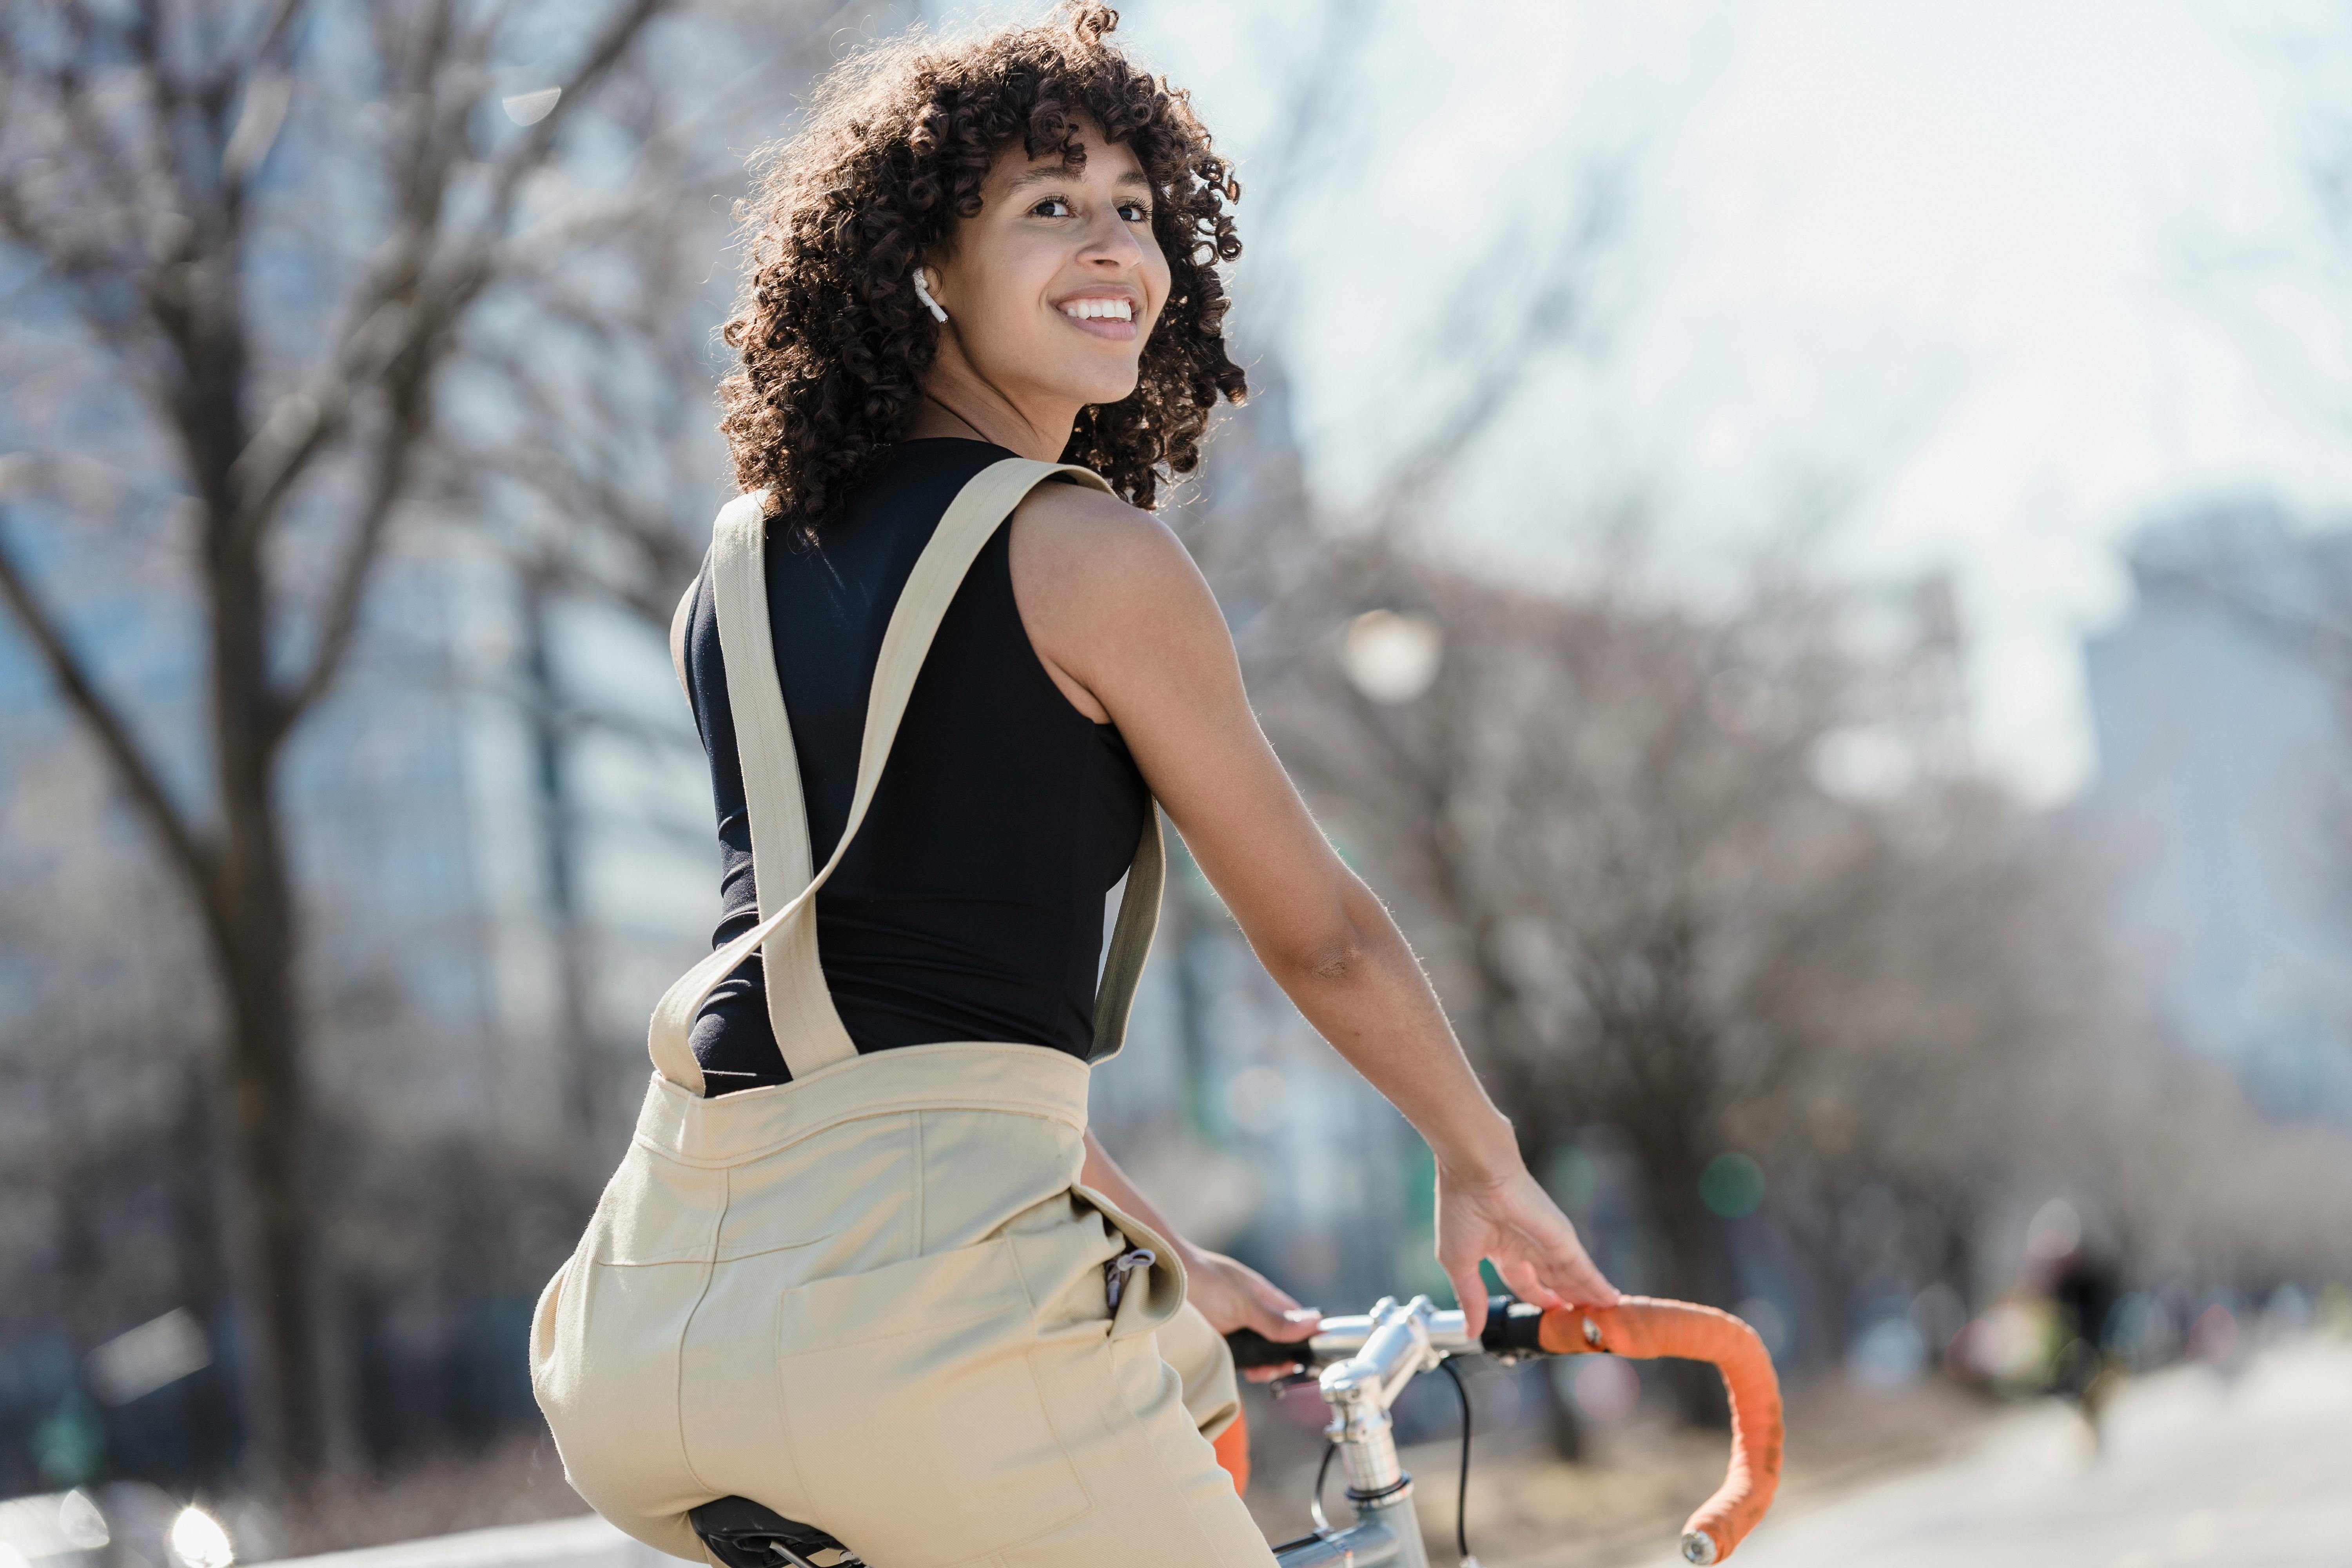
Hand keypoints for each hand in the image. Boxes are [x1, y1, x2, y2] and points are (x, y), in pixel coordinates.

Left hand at [1180, 1245, 1319, 1381]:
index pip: (1295, 1320)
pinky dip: (1244, 1365)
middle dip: (1281, 1359)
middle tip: (1273, 1372)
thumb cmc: (1206, 1281)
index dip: (1303, 1339)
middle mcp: (1253, 1312)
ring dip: (1263, 1365)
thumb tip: (1314, 1324)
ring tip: (1258, 1374)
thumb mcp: (1243, 1304)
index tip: (1303, 1359)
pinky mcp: (1219, 1339)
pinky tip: (1243, 1372)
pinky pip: (1239, 1356)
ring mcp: (1236, 1326)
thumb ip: (1274, 1319)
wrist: (1165, 1280)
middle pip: (1278, 1341)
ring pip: (1259, 1351)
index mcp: (1264, 1297)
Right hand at [1436, 1160, 1618, 1330]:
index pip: (1525, 1283)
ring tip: (1604, 1321)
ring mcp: (1548, 1243)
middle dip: (1567, 1304)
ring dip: (1588, 1300)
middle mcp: (1529, 1246)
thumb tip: (1471, 1332)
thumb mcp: (1459, 1262)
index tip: (1548, 1323)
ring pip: (1573, 1280)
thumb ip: (1470, 1298)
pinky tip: (1611, 1304)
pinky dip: (1598, 1288)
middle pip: (1555, 1283)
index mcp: (1502, 1249)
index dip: (1538, 1303)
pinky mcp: (1563, 1240)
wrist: (1476, 1173)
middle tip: (1582, 1325)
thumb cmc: (1460, 1208)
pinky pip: (1585, 1271)